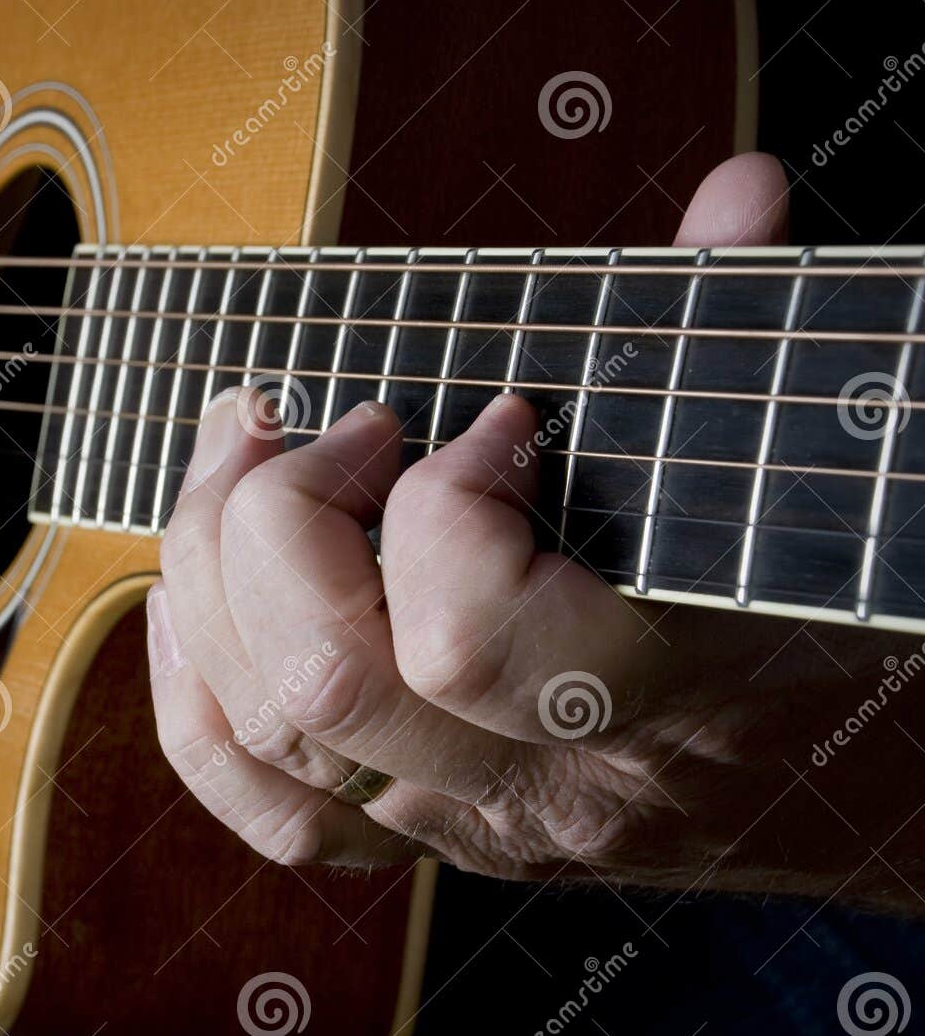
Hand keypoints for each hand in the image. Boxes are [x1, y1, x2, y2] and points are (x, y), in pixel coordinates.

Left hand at [147, 153, 924, 910]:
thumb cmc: (812, 606)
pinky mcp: (417, 839)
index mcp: (658, 689)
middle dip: (276, 516)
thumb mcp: (794, 480)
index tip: (494, 419)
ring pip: (272, 728)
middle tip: (328, 426)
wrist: (845, 779)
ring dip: (211, 571)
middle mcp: (544, 782)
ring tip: (242, 462)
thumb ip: (742, 344)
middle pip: (324, 679)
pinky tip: (190, 601)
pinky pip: (262, 808)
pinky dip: (192, 697)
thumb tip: (737, 196)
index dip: (439, 498)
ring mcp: (468, 822)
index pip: (462, 632)